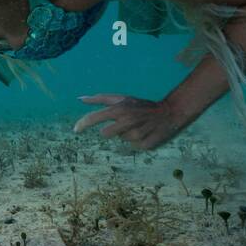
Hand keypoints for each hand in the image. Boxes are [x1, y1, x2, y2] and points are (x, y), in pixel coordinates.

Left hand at [72, 94, 186, 150]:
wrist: (169, 113)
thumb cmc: (140, 105)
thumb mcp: (122, 98)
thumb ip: (100, 98)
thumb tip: (80, 98)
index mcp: (120, 109)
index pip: (94, 118)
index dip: (82, 124)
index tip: (75, 129)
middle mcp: (127, 121)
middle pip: (105, 134)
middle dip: (111, 130)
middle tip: (124, 123)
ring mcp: (136, 134)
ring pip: (121, 140)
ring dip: (127, 134)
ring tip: (138, 126)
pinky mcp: (145, 145)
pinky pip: (132, 147)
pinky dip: (137, 141)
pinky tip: (145, 133)